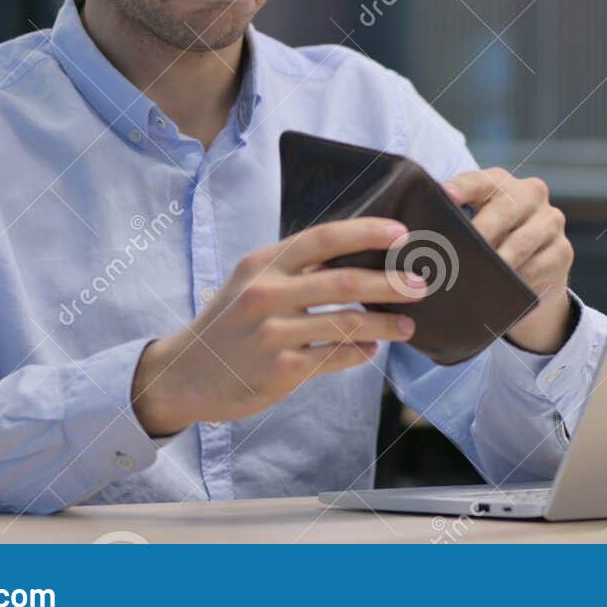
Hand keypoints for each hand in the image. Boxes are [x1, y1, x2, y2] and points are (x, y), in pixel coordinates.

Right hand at [130, 217, 427, 436]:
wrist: (185, 373)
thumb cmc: (231, 322)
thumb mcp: (253, 281)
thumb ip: (299, 268)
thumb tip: (361, 255)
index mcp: (263, 263)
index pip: (323, 237)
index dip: (367, 232)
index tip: (402, 233)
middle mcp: (266, 294)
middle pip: (343, 283)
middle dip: (390, 283)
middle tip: (421, 284)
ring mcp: (273, 334)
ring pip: (347, 325)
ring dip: (386, 325)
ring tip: (408, 325)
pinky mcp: (281, 371)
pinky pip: (336, 358)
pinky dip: (362, 353)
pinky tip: (374, 349)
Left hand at [444, 167, 575, 353]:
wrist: (533, 271)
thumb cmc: (491, 244)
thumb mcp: (474, 226)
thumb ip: (453, 221)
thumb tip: (412, 233)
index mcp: (501, 182)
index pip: (479, 180)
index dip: (462, 187)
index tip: (445, 196)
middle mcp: (531, 194)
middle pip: (503, 211)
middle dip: (478, 236)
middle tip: (453, 258)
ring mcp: (551, 221)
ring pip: (520, 244)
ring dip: (495, 265)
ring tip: (471, 281)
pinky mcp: (563, 251)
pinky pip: (537, 269)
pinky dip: (516, 282)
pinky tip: (498, 293)